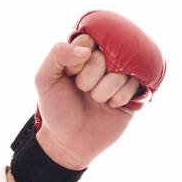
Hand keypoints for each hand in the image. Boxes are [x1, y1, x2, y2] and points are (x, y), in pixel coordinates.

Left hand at [32, 10, 164, 169]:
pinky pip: (136, 84)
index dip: (80, 58)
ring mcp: (118, 76)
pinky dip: (120, 97)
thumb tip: (86, 50)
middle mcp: (102, 62)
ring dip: (105, 89)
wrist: (69, 141)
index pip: (89, 39)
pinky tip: (110, 106)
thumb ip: (57, 55)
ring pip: (124, 69)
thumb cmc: (56, 108)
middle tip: (82, 90)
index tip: (70, 74)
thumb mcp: (44, 79)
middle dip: (91, 76)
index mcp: (81, 53)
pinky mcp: (132, 93)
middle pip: (108, 53)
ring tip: (96, 100)